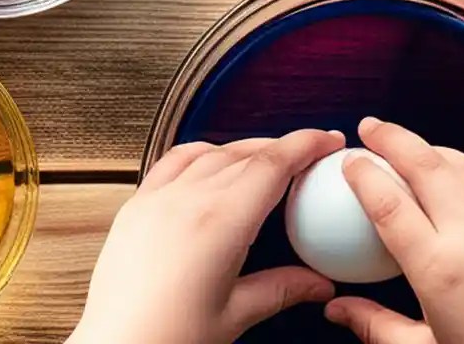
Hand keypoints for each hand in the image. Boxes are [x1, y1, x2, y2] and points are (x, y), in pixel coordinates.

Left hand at [68, 130, 345, 343]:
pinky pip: (172, 162)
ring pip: (210, 152)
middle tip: (310, 156)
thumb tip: (318, 284)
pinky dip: (201, 154)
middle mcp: (186, 199)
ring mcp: (156, 199)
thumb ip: (281, 290)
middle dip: (282, 148)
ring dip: (244, 149)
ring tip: (266, 160)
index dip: (306, 144)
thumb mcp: (236, 315)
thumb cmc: (166, 339)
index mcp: (219, 222)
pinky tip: (210, 164)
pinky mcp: (135, 207)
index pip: (272, 163)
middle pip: (245, 152)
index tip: (328, 140)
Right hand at [325, 118, 463, 343]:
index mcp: (439, 270)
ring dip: (433, 149)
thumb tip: (337, 310)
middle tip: (371, 126)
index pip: (388, 202)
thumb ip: (378, 326)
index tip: (348, 160)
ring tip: (412, 147)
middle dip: (391, 137)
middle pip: (424, 163)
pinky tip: (461, 183)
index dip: (363, 173)